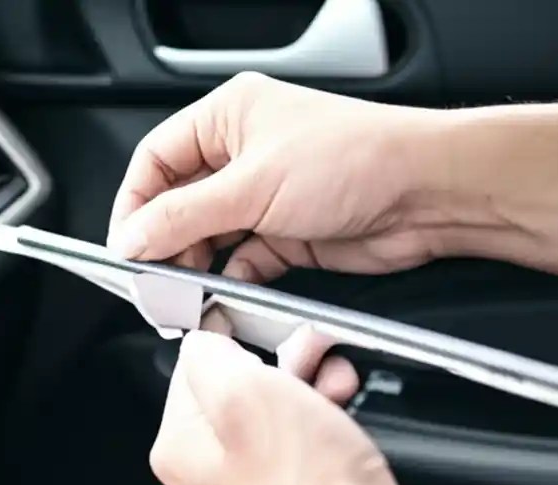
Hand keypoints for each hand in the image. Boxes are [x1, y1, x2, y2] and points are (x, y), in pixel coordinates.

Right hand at [108, 72, 443, 281]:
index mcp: (228, 117)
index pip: (156, 160)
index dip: (134, 205)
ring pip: (207, 236)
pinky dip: (227, 280)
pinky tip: (222, 294)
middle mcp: (243, 153)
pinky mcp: (287, 233)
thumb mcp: (251, 187)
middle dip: (164, 242)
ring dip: (194, 266)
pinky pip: (240, 261)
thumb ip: (183, 218)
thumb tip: (133, 239)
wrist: (430, 194)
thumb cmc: (359, 159)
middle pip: (177, 203)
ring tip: (184, 292)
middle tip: (153, 278)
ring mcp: (265, 194)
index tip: (126, 246)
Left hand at [150, 330, 425, 484]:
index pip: (191, 367)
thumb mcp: (246, 389)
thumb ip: (210, 353)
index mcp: (176, 450)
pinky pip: (298, 455)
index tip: (272, 333)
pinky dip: (323, 429)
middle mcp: (204, 481)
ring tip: (339, 389)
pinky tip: (345, 426)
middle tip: (316, 360)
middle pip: (236, 394)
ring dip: (309, 393)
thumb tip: (204, 340)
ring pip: (273, 421)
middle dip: (283, 368)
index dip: (238, 341)